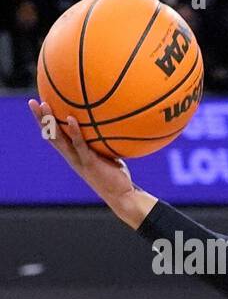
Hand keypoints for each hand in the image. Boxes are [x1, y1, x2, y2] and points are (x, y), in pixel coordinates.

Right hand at [27, 99, 147, 222]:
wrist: (122, 196)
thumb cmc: (116, 175)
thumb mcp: (107, 155)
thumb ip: (102, 143)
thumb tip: (108, 124)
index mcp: (73, 155)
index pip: (55, 136)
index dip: (45, 123)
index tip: (39, 106)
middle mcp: (71, 157)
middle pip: (51, 135)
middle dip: (40, 119)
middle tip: (33, 102)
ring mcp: (78, 160)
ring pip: (59, 139)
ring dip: (50, 122)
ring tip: (45, 105)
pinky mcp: (88, 163)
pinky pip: (79, 145)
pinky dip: (74, 132)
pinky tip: (71, 119)